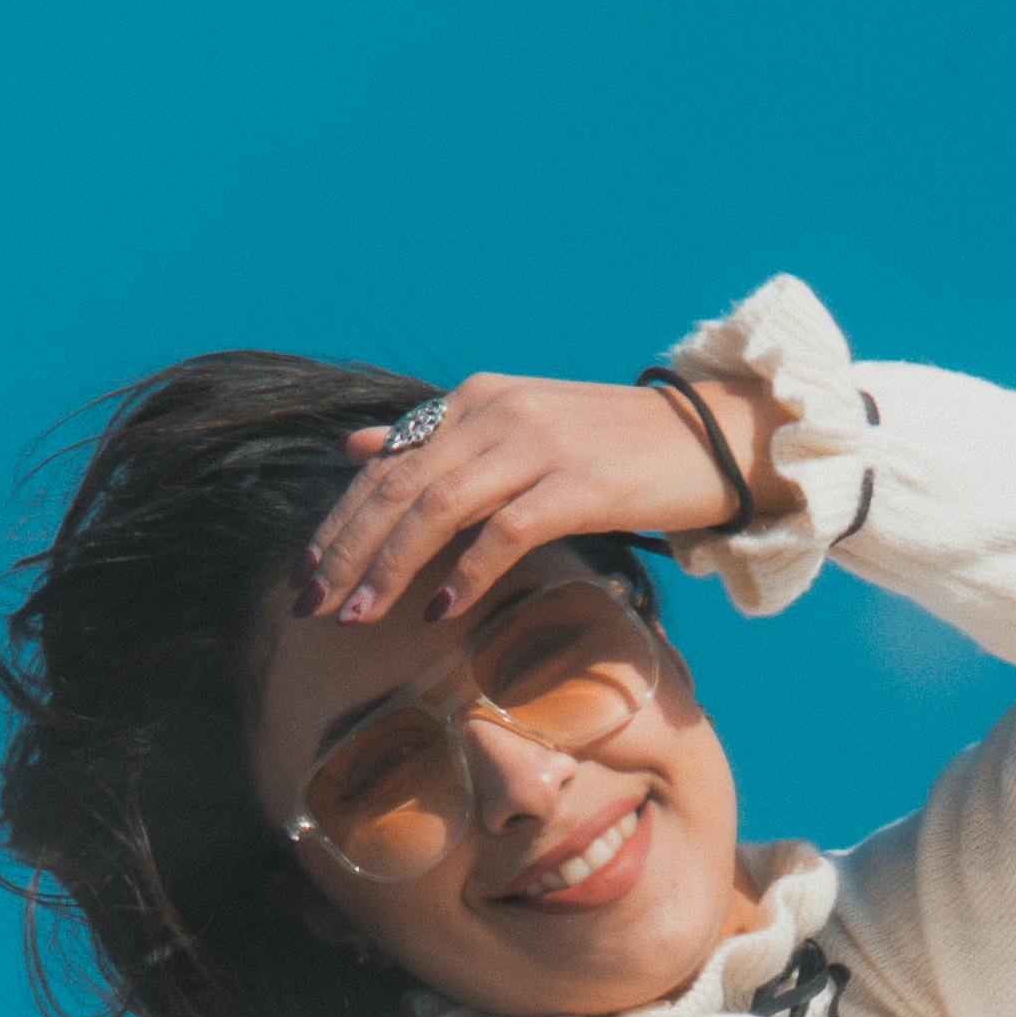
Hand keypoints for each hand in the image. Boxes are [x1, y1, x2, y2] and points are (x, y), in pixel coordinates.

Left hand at [296, 372, 758, 623]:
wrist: (710, 434)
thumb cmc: (611, 446)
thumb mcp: (514, 429)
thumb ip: (435, 440)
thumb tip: (356, 448)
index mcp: (474, 400)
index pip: (385, 463)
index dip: (339, 522)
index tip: (305, 576)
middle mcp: (496, 413)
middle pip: (397, 486)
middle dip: (347, 551)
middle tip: (313, 607)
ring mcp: (536, 446)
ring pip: (438, 507)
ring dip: (389, 567)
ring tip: (358, 616)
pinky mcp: (578, 484)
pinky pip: (505, 531)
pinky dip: (467, 572)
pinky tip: (440, 610)